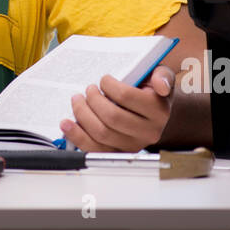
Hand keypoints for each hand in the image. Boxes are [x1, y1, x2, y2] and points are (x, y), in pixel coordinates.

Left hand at [59, 67, 174, 151]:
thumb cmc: (152, 91)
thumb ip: (162, 76)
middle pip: (112, 117)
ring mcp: (132, 145)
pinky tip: (67, 123)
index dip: (109, 85)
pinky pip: (94, 149)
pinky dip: (76, 136)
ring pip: (101, 133)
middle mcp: (148, 132)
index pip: (127, 96)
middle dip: (93, 99)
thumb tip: (160, 85)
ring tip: (78, 100)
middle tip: (89, 89)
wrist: (154, 113)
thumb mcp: (161, 77)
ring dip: (82, 114)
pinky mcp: (117, 153)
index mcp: (158, 111)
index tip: (104, 79)